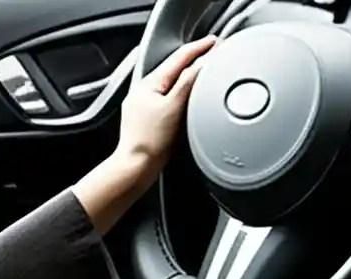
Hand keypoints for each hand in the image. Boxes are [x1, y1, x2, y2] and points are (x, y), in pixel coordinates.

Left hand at [117, 35, 216, 183]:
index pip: (179, 58)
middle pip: (175, 68)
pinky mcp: (151, 118)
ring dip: (189, 76)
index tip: (213, 41)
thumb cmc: (152, 140)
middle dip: (195, 60)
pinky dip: (183, 92)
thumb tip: (201, 66)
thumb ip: (187, 83)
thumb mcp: (173, 107)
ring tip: (205, 73)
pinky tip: (190, 99)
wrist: (137, 165)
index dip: (198, 48)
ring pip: (173, 83)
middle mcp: (146, 91)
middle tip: (213, 54)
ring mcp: (147, 104)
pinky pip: (170, 97)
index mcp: (151, 83)